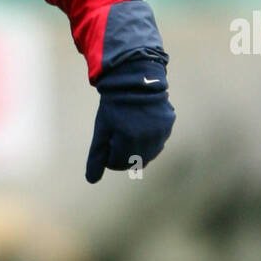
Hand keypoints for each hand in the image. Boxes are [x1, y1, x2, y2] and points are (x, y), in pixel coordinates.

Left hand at [85, 58, 174, 183]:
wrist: (134, 79)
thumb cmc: (114, 106)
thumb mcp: (102, 130)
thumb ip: (96, 157)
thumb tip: (92, 181)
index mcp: (129, 139)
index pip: (117, 164)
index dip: (109, 154)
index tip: (108, 140)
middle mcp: (148, 138)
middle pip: (134, 161)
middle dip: (124, 153)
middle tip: (118, 135)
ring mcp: (161, 132)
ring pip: (148, 154)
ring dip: (137, 148)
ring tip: (130, 129)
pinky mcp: (169, 125)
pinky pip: (158, 142)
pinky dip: (149, 140)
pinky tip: (142, 126)